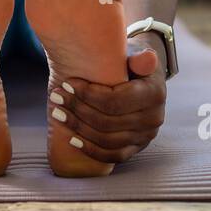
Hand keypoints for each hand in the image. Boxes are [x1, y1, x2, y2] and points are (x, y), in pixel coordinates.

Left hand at [48, 35, 167, 165]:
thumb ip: (140, 58)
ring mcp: (146, 136)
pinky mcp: (136, 147)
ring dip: (78, 128)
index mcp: (154, 94)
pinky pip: (113, 155)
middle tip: (56, 96)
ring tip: (58, 113)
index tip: (66, 84)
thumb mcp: (135, 54)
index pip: (114, 101)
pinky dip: (91, 149)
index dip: (87, 95)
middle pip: (107, 122)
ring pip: (107, 140)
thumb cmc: (131, 62)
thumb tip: (147, 58)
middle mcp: (153, 119)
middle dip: (77, 109)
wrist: (143, 77)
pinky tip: (72, 139)